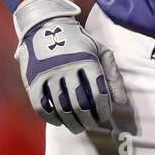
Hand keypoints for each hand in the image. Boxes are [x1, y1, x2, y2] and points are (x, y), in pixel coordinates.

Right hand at [13, 0, 125, 133]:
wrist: (46, 26)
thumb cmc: (79, 42)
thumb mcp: (101, 51)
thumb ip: (114, 76)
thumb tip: (121, 102)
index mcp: (87, 61)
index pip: (98, 94)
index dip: (103, 110)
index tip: (104, 117)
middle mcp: (67, 69)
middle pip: (80, 104)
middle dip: (89, 119)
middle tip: (92, 125)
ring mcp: (48, 75)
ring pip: (62, 108)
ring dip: (71, 123)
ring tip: (78, 127)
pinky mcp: (32, 81)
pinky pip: (41, 107)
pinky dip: (51, 118)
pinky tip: (59, 122)